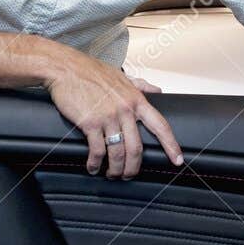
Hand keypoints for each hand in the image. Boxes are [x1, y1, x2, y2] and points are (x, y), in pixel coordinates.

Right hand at [44, 50, 182, 178]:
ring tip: (111, 174)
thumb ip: (142, 85)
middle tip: (129, 175)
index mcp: (136, 100)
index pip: (160, 126)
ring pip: (118, 153)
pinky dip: (95, 163)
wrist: (66, 68)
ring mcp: (108, 117)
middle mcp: (125, 110)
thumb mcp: (122, 77)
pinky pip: (97, 150)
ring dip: (115, 169)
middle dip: (134, 167)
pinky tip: (93, 167)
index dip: (171, 145)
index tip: (177, 160)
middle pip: (137, 148)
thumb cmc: (92, 71)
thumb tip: (158, 91)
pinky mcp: (90, 123)